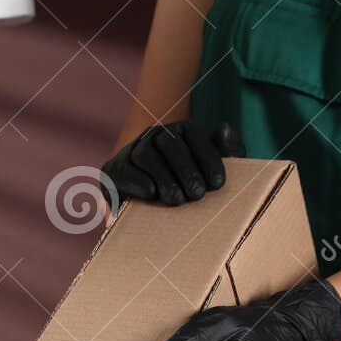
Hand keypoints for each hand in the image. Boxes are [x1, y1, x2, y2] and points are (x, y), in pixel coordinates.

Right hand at [102, 120, 242, 206]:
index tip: (218, 184)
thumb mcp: (214, 171)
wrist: (151, 213)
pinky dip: (138, 181)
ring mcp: (131, 151)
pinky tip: (152, 193)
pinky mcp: (112, 170)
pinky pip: (124, 170)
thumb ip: (228, 150)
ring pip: (146, 154)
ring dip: (164, 178)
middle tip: (197, 195)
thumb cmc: (191, 190)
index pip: (193, 134)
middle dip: (186, 170)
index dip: (208, 157)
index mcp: (179, 132)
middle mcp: (154, 136)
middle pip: (169, 142)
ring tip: (177, 200)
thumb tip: (224, 127)